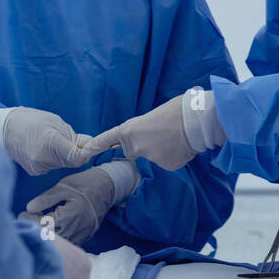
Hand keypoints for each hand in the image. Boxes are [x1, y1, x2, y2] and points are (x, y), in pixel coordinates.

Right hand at [2, 107, 91, 175]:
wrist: (4, 129)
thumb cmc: (31, 120)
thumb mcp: (56, 122)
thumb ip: (74, 137)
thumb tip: (90, 146)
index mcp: (50, 142)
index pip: (78, 157)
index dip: (87, 153)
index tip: (91, 147)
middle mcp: (44, 158)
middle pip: (72, 161)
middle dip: (75, 152)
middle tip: (68, 139)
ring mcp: (38, 167)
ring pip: (62, 164)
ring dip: (63, 155)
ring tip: (48, 142)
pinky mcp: (34, 171)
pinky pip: (52, 166)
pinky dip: (52, 159)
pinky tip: (42, 149)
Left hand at [23, 163, 139, 245]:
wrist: (107, 187)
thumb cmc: (83, 184)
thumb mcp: (63, 187)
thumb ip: (46, 199)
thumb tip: (28, 207)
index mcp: (69, 215)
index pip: (44, 224)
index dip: (30, 220)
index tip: (22, 214)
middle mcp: (76, 229)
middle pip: (50, 238)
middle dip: (36, 230)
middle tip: (27, 221)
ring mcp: (82, 235)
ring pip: (60, 243)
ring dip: (47, 237)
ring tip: (37, 226)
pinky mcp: (85, 237)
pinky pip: (69, 243)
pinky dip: (59, 240)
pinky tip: (51, 232)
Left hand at [81, 95, 197, 169]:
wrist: (195, 120)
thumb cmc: (176, 111)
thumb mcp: (151, 118)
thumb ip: (141, 132)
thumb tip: (145, 141)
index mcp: (129, 130)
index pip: (108, 140)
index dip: (95, 146)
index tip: (84, 153)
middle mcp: (134, 147)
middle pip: (134, 152)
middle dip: (145, 147)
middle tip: (161, 135)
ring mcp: (148, 159)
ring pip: (151, 160)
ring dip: (160, 153)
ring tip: (174, 139)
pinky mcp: (163, 167)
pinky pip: (164, 165)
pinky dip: (171, 158)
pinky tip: (179, 147)